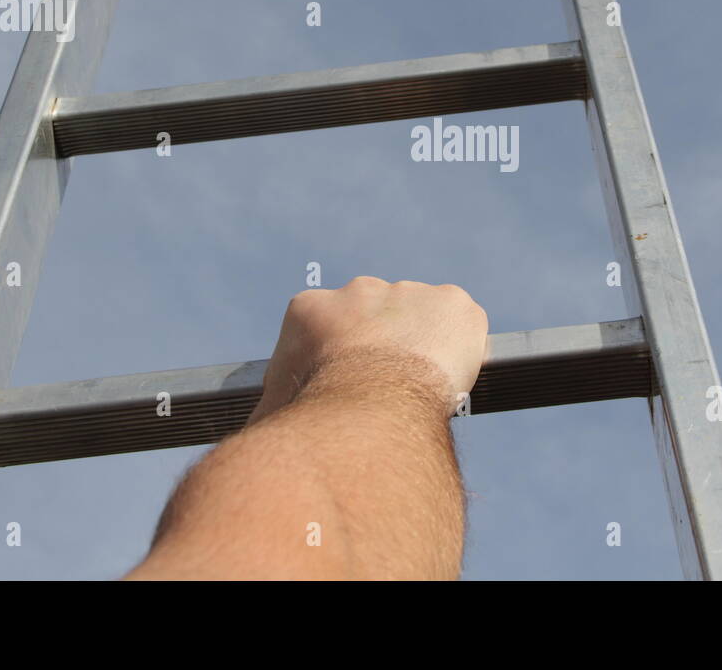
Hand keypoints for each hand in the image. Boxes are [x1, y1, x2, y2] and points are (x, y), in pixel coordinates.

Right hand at [253, 276, 488, 419]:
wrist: (372, 407)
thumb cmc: (317, 414)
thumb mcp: (276, 408)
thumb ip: (274, 405)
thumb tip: (258, 431)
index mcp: (309, 309)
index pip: (326, 330)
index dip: (338, 362)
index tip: (349, 390)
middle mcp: (360, 290)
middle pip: (376, 320)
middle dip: (381, 351)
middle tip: (388, 393)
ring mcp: (410, 292)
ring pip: (420, 321)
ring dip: (421, 348)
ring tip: (421, 391)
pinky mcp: (454, 304)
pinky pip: (462, 324)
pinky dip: (462, 348)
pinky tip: (452, 378)